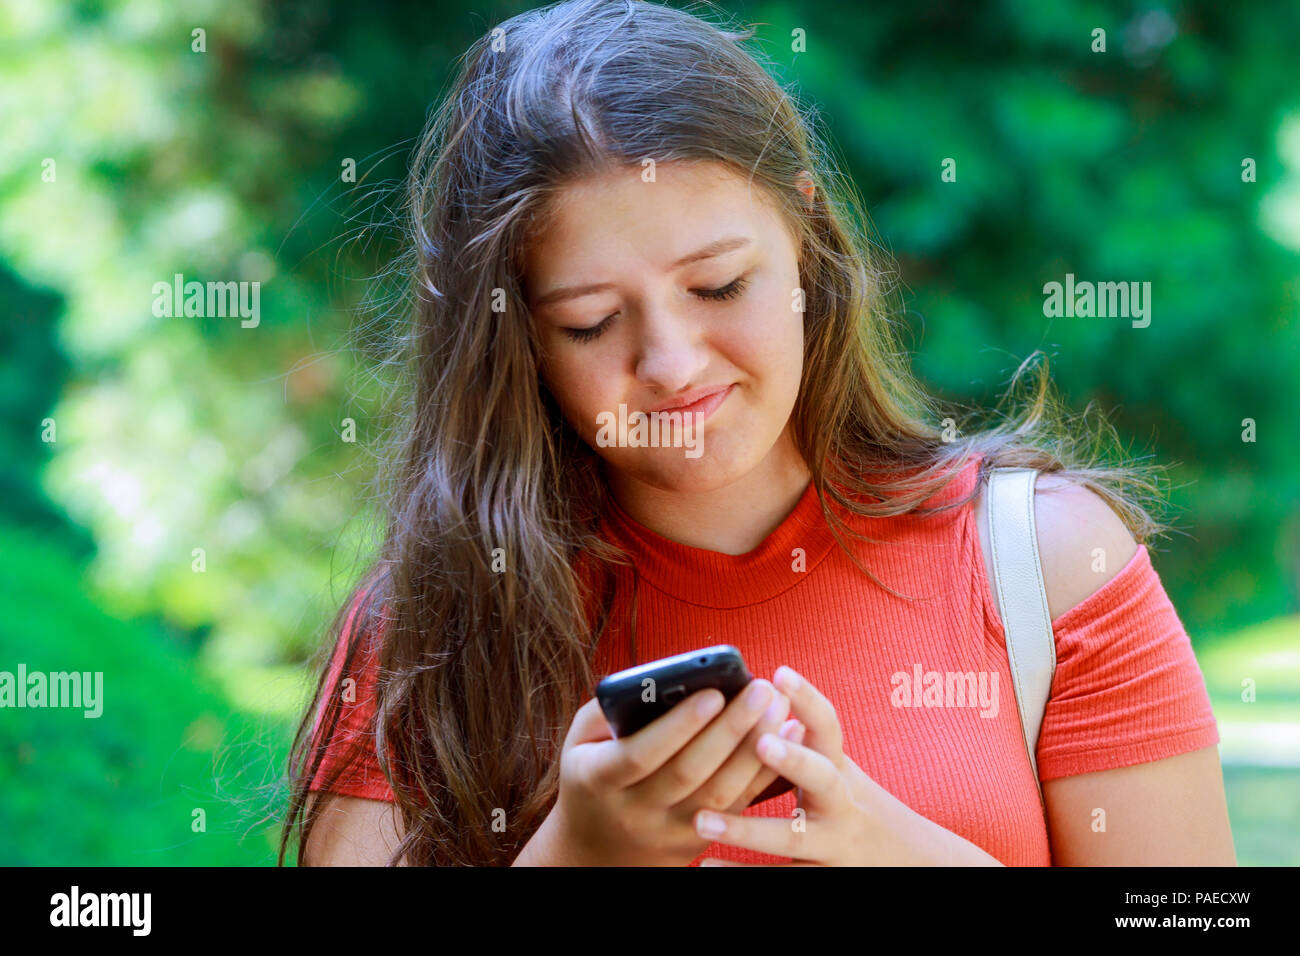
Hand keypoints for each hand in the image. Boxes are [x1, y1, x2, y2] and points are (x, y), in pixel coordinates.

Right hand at [522, 679, 801, 865]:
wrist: (596, 851)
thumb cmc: (590, 777)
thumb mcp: (581, 742)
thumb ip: (611, 710)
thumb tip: (662, 680)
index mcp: (598, 781)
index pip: (640, 755)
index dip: (678, 726)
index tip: (713, 692)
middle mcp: (635, 813)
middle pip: (689, 773)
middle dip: (730, 729)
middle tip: (761, 689)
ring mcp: (669, 832)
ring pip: (720, 794)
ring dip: (754, 749)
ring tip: (778, 708)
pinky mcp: (698, 843)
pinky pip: (737, 807)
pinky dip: (764, 772)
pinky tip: (785, 738)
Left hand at [693, 666, 1003, 865]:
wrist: (913, 865)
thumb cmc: (855, 808)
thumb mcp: (837, 772)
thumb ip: (804, 741)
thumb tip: (767, 694)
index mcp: (838, 771)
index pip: (829, 728)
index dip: (808, 698)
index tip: (780, 673)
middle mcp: (840, 807)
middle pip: (822, 780)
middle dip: (794, 760)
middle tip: (761, 741)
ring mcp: (832, 847)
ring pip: (790, 839)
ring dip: (746, 828)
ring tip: (703, 818)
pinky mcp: (822, 880)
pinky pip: (779, 881)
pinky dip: (741, 875)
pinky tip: (706, 866)